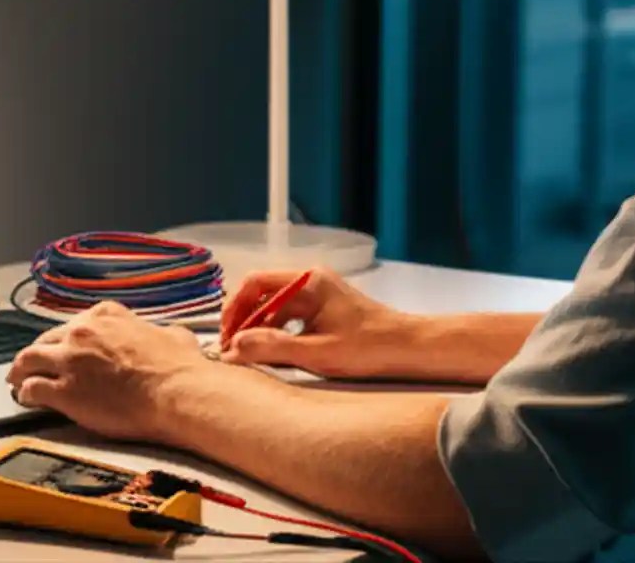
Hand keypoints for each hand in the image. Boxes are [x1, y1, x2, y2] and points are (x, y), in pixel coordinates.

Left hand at [6, 301, 211, 441]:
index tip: (67, 347)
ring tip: (15, 379)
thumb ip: (160, 333)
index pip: (77, 324)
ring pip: (29, 359)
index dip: (69, 338)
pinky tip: (24, 399)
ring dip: (20, 369)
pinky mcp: (63, 390)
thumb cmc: (180, 366)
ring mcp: (69, 360)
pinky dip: (25, 393)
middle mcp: (81, 332)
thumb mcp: (174, 335)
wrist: (175, 392)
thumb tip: (170, 336)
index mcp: (106, 315)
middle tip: (34, 364)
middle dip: (41, 351)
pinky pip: (32, 388)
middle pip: (48, 339)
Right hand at [219, 268, 419, 378]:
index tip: (226, 336)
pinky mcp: (324, 308)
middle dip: (242, 321)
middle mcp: (311, 280)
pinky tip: (271, 352)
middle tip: (230, 348)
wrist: (409, 350)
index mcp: (308, 282)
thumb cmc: (371, 348)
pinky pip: (288, 315)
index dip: (234, 310)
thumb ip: (272, 348)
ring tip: (247, 354)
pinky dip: (274, 332)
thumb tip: (234, 348)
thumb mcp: (316, 353)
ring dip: (257, 328)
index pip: (255, 284)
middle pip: (261, 293)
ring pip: (273, 306)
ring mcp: (318, 293)